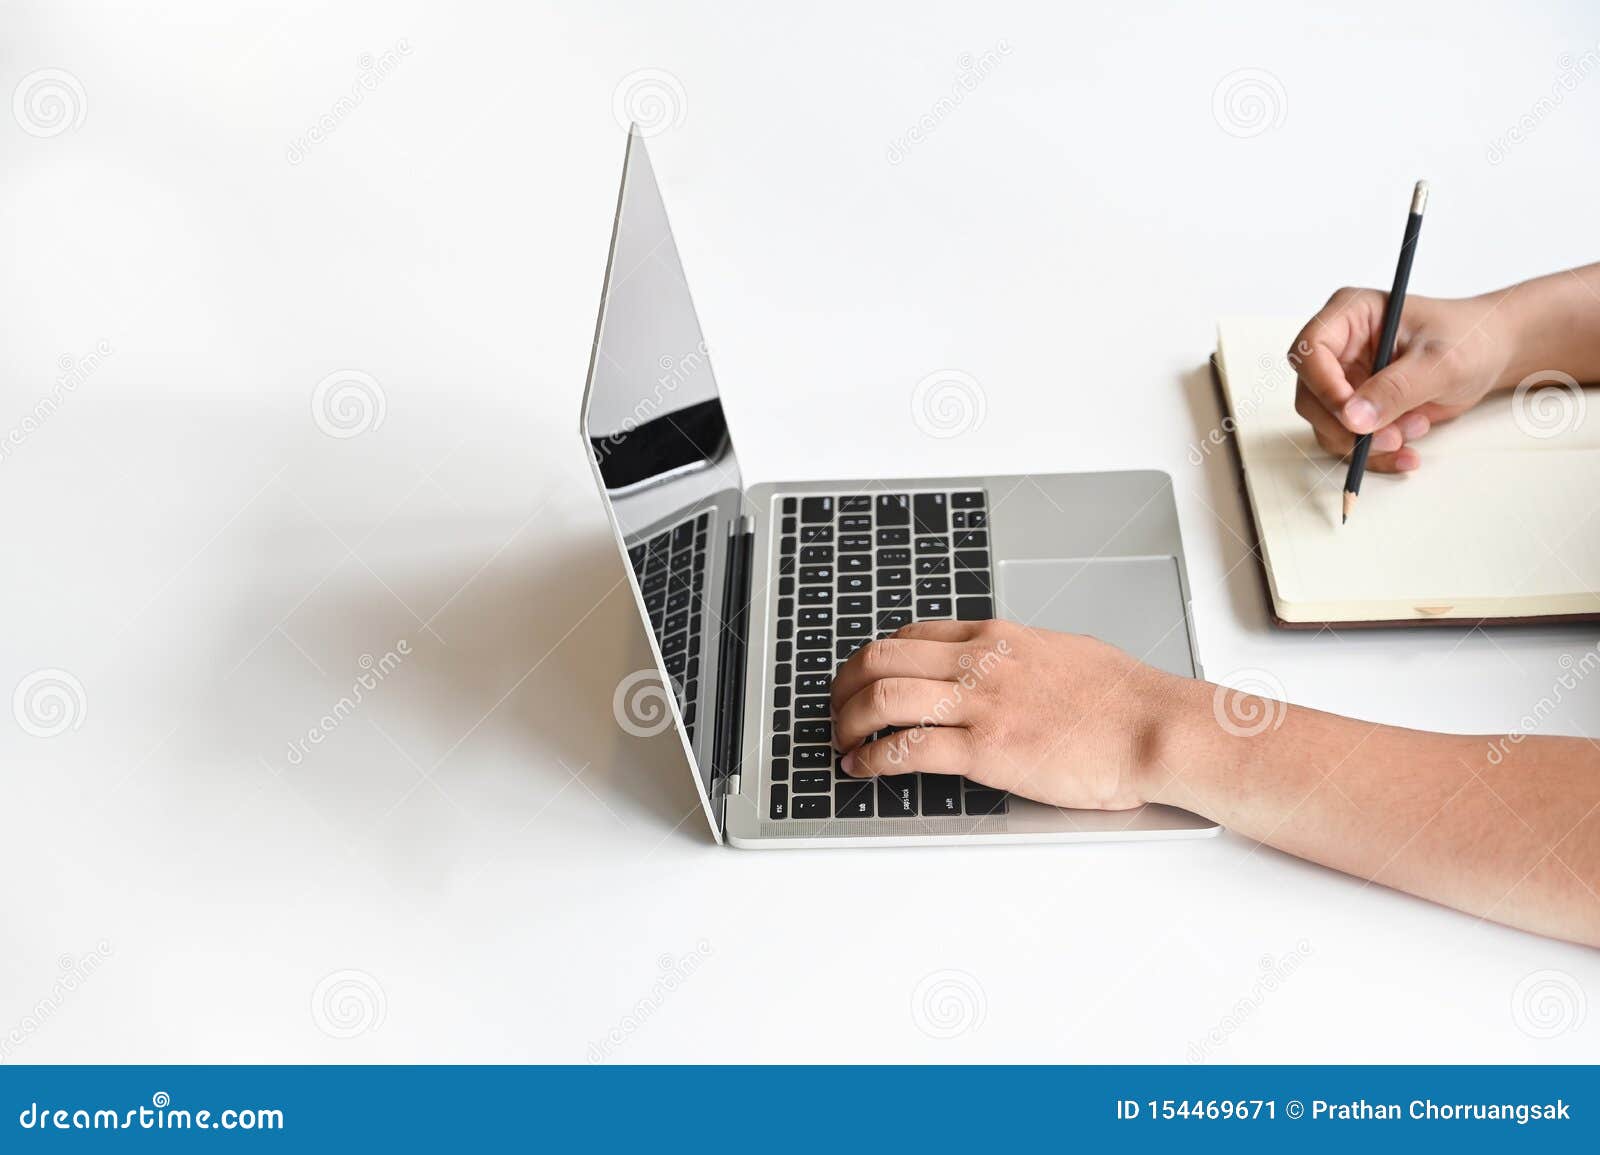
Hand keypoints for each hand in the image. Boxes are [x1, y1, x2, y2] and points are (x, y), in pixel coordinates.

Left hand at [828, 619, 1192, 810]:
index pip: (912, 633)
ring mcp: (982, 704)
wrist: (1154, 728)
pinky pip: (909, 748)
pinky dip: (873, 758)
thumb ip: (1018, 658)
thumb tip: (1001, 667)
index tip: (863, 678)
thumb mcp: (1061, 652)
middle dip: (844, 685)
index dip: (874, 658)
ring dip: (848, 722)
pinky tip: (864, 768)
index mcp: (998, 637)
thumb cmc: (1122, 698)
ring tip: (841, 743)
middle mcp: (981, 662)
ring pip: (883, 697)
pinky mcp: (987, 750)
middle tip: (835, 710)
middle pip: (881, 658)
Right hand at [1290, 289, 1516, 471]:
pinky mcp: (1356, 409)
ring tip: (1415, 428)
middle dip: (1349, 426)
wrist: (1491, 355)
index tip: (1352, 416)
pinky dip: (1375, 455)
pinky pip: (1348, 442)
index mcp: (1350, 314)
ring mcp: (1344, 380)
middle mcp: (1339, 348)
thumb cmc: (1470, 339)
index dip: (1323, 385)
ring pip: (1327, 425)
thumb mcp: (1439, 362)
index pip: (1310, 350)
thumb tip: (1353, 418)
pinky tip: (1406, 452)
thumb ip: (1395, 388)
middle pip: (1311, 395)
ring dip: (1367, 442)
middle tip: (1391, 437)